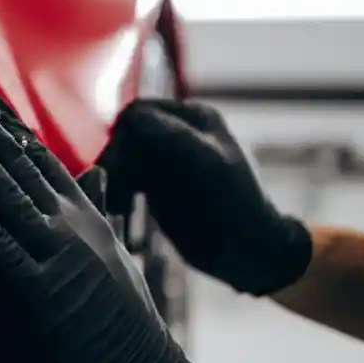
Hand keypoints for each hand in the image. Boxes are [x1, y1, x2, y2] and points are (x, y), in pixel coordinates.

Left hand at [0, 86, 212, 362]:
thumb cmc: (124, 319)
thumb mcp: (116, 253)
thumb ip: (100, 208)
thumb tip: (97, 170)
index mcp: (88, 216)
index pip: (42, 159)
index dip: (9, 126)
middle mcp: (74, 226)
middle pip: (21, 165)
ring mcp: (59, 256)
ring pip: (9, 194)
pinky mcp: (42, 292)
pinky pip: (6, 249)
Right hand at [111, 99, 311, 295]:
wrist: (249, 250)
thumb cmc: (237, 203)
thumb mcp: (210, 163)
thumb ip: (175, 135)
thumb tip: (134, 116)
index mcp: (194, 118)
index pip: (141, 113)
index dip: (126, 137)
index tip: (118, 167)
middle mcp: (177, 132)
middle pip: (128, 135)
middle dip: (117, 160)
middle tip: (114, 193)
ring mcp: (166, 159)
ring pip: (123, 157)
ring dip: (115, 177)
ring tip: (114, 204)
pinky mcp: (157, 185)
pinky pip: (126, 178)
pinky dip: (118, 191)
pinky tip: (118, 208)